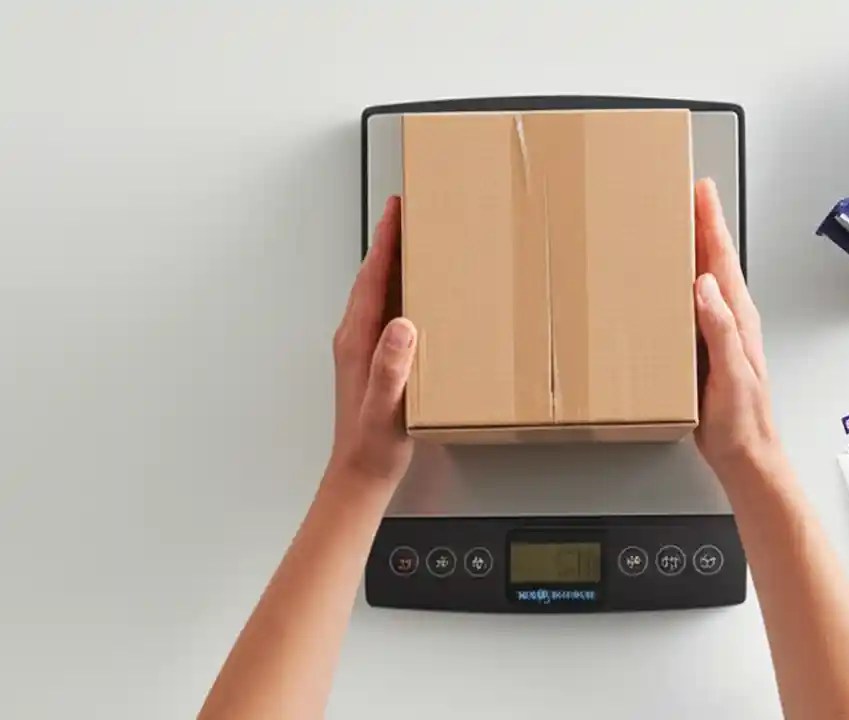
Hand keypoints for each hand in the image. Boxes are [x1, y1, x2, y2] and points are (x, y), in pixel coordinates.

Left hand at [327, 196, 417, 487]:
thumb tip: (400, 325)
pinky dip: (400, 290)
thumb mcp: (385, 406)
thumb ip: (390, 366)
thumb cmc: (373, 444)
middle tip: (408, 211)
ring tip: (415, 240)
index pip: (372, 278)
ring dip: (394, 263)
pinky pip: (386, 311)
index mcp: (357, 340)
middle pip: (373, 276)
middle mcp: (355, 338)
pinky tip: (418, 292)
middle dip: (389, 241)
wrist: (361, 474)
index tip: (396, 210)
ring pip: (379, 292)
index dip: (385, 242)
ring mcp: (362, 348)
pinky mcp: (374, 359)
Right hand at [692, 179, 783, 481]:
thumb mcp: (732, 374)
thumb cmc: (742, 422)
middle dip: (701, 223)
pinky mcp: (702, 348)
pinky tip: (664, 280)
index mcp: (738, 318)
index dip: (712, 222)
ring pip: (701, 278)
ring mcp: (716, 332)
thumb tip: (705, 287)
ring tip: (674, 222)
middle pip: (712, 259)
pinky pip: (688, 304)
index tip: (702, 190)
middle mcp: (729, 319)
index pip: (723, 259)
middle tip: (685, 191)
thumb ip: (720, 331)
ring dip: (690, 248)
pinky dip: (678, 281)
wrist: (743, 455)